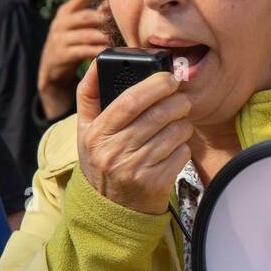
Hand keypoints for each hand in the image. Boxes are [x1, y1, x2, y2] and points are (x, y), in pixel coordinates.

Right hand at [38, 0, 111, 118]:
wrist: (51, 67)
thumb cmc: (71, 43)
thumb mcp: (77, 26)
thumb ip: (93, 15)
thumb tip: (112, 2)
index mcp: (65, 12)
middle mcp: (61, 23)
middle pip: (86, 16)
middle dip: (104, 19)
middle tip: (120, 22)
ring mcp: (60, 39)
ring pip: (86, 35)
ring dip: (104, 37)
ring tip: (117, 39)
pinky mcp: (62, 55)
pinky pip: (83, 51)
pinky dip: (96, 51)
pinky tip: (107, 51)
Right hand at [76, 62, 192, 213]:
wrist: (112, 208)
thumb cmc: (102, 159)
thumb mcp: (86, 130)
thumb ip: (89, 94)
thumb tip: (98, 62)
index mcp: (96, 133)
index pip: (129, 101)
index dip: (154, 85)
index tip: (168, 78)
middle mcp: (114, 152)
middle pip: (158, 114)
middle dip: (177, 101)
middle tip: (180, 99)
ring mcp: (136, 169)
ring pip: (175, 132)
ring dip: (183, 123)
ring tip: (177, 123)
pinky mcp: (156, 183)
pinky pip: (182, 153)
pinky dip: (184, 146)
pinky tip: (174, 147)